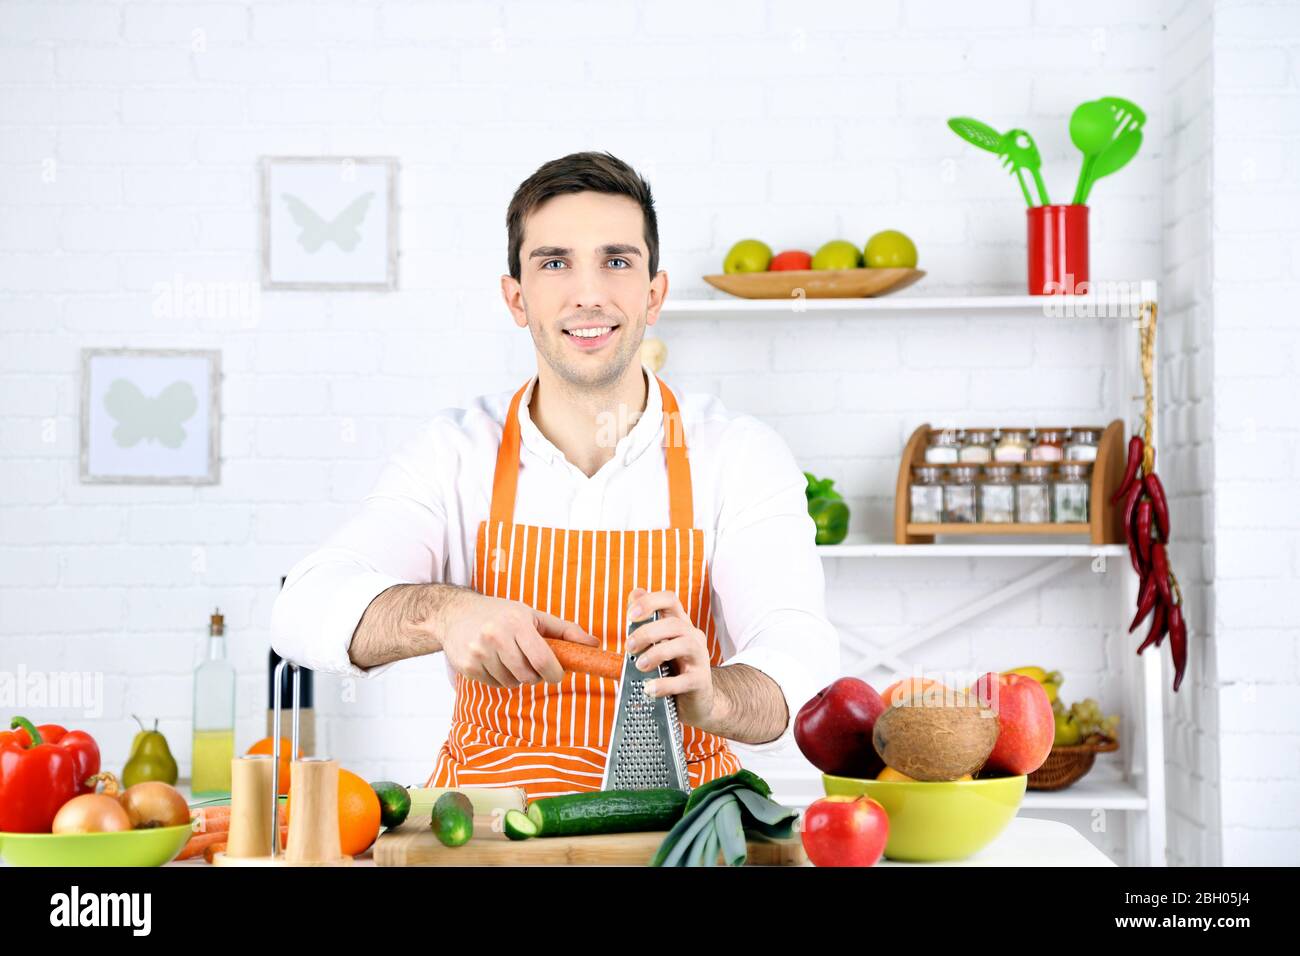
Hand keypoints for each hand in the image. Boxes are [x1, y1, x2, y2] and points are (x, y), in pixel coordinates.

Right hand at [440, 592, 598, 688]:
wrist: (456, 613)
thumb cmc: (500, 613)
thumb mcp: (533, 616)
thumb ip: (565, 631)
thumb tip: (595, 644)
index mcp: (517, 622)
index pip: (543, 660)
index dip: (555, 673)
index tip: (557, 674)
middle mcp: (496, 636)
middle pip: (528, 675)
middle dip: (535, 675)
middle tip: (530, 662)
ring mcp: (479, 652)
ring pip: (512, 683)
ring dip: (516, 677)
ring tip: (509, 658)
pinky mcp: (467, 666)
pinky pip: (494, 685)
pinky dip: (499, 679)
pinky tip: (493, 661)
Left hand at [624, 587, 719, 729]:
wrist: (698, 700)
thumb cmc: (673, 668)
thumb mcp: (659, 643)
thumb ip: (646, 620)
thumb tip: (636, 592)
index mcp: (680, 624)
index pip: (670, 600)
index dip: (650, 601)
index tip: (630, 615)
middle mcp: (692, 637)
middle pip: (674, 623)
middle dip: (647, 633)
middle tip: (628, 647)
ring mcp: (699, 658)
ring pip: (684, 644)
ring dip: (657, 653)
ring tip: (639, 665)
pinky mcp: (701, 681)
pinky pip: (685, 680)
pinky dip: (664, 684)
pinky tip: (649, 688)